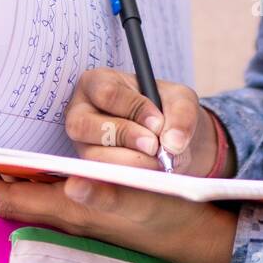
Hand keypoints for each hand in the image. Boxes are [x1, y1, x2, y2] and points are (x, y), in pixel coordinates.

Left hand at [0, 164, 238, 262]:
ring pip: (27, 195)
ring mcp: (77, 211)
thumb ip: (107, 196)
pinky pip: (46, 193)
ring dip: (4, 177)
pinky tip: (34, 163)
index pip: (10, 195)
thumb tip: (72, 185)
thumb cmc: (167, 214)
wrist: (192, 233)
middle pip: (11, 197)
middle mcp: (67, 212)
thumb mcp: (141, 200)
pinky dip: (30, 178)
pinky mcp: (90, 208)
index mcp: (71, 208)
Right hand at [63, 67, 222, 175]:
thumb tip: (172, 144)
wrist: (169, 138)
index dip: (134, 108)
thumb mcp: (181, 100)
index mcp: (96, 83)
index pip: (106, 93)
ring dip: (128, 162)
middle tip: (154, 146)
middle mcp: (80, 113)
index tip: (158, 123)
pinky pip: (101, 179)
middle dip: (123, 136)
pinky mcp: (91, 170)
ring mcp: (82, 144)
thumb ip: (182, 115)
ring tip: (157, 162)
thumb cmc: (166, 109)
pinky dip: (127, 180)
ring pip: (92, 156)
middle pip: (84, 125)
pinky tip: (148, 178)